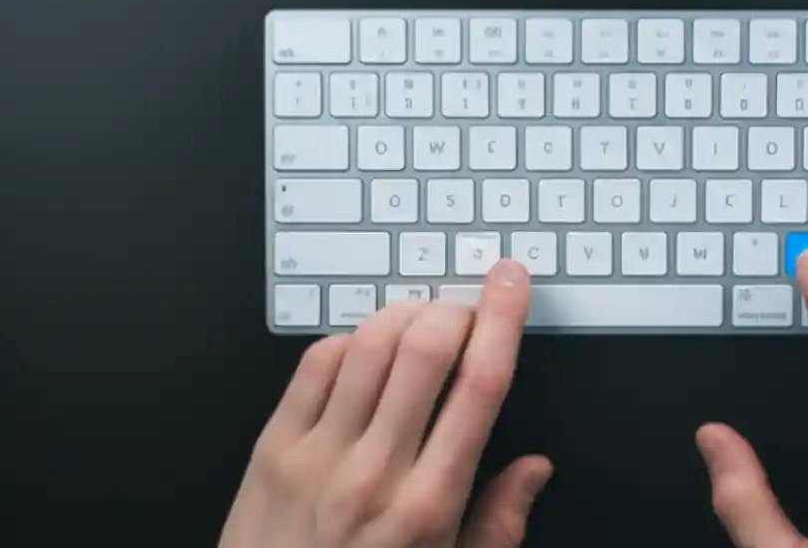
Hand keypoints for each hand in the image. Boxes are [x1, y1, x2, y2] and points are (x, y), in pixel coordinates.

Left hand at [220, 259, 549, 547]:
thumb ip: (499, 525)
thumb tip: (534, 469)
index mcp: (430, 504)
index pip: (480, 385)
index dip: (502, 319)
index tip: (511, 283)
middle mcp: (376, 471)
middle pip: (426, 348)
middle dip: (456, 307)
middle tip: (467, 306)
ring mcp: (317, 455)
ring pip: (370, 343)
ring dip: (405, 313)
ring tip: (422, 321)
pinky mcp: (273, 447)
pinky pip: (316, 363)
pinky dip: (350, 339)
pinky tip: (367, 350)